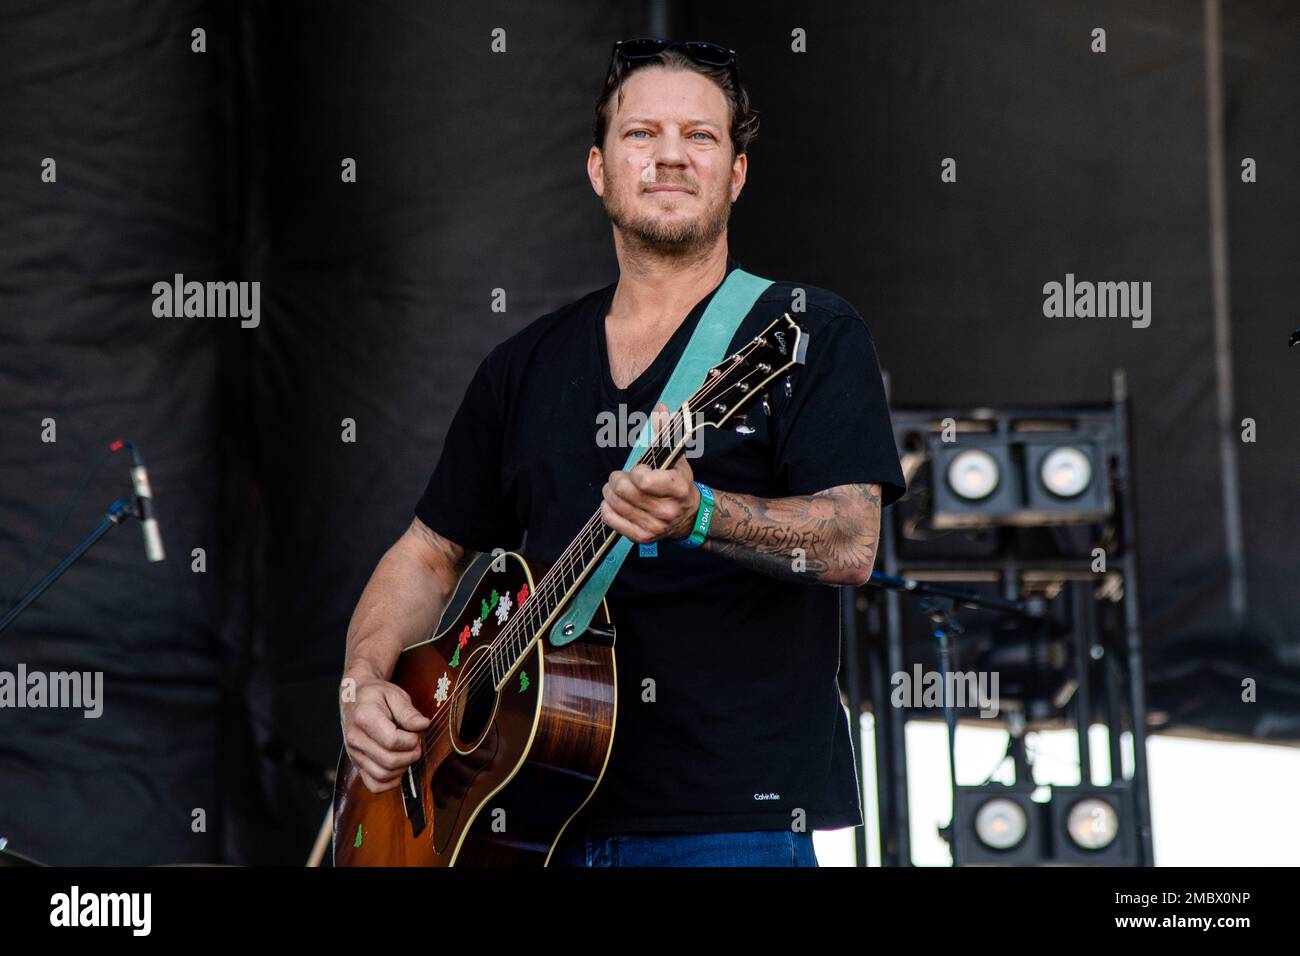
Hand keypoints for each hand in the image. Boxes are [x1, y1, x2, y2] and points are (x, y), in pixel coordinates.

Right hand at [341, 667, 431, 792]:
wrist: (355, 698)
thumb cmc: (377, 695)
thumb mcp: (394, 694)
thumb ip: (408, 712)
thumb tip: (423, 726)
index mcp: (364, 717)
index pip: (392, 741)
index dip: (411, 740)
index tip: (417, 731)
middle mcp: (355, 739)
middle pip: (389, 761)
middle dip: (411, 754)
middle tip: (416, 742)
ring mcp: (354, 754)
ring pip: (382, 776)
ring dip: (403, 768)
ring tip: (408, 751)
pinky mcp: (357, 765)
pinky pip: (374, 785)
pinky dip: (391, 782)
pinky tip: (399, 766)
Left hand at [600, 402, 700, 543]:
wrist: (690, 518)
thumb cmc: (679, 484)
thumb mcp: (677, 459)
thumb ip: (666, 433)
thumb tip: (662, 407)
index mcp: (677, 488)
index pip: (642, 479)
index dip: (635, 471)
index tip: (639, 469)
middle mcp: (666, 510)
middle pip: (623, 491)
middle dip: (616, 480)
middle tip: (620, 477)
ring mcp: (654, 526)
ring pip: (614, 504)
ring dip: (610, 493)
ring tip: (616, 489)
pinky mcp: (642, 537)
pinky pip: (611, 521)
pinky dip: (607, 509)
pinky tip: (614, 503)